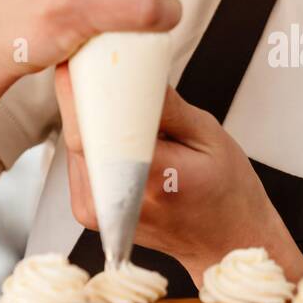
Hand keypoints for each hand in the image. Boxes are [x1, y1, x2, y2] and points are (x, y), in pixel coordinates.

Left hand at [56, 74, 302, 285]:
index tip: (84, 59)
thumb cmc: (227, 194)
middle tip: (100, 65)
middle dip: (87, 97)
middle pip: (78, 134)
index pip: (94, 128)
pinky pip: (80, 162)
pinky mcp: (91, 212)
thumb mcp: (209, 136)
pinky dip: (93, 141)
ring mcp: (98, 212)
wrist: (225, 242)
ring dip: (89, 119)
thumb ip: (166, 106)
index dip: (83, 89)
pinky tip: (116, 132)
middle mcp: (116, 202)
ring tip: (115, 101)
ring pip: (75, 146)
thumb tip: (132, 71)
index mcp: (149, 180)